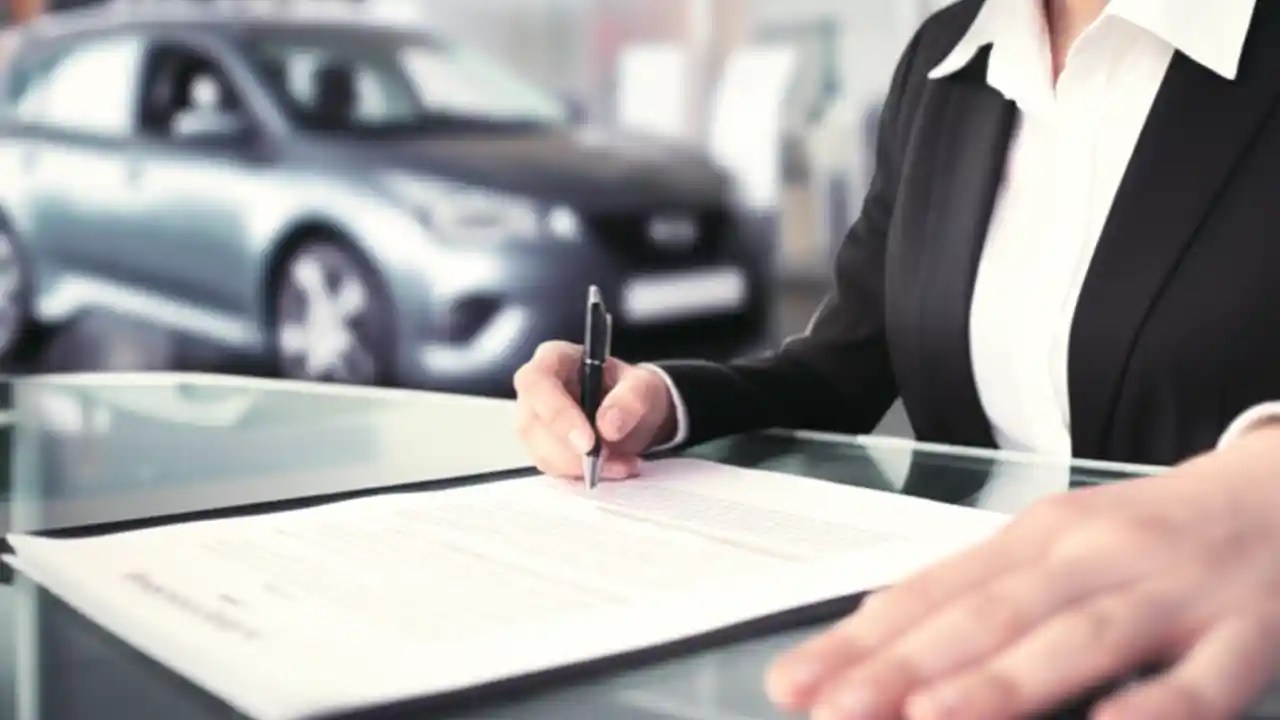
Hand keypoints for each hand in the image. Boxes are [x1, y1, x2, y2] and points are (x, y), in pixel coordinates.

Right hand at [514, 341, 676, 480]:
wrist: (634, 413)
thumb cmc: (631, 390)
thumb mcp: (643, 385)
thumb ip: (631, 398)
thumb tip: (608, 425)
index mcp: (553, 359)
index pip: (537, 383)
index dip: (558, 414)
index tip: (588, 443)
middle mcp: (535, 390)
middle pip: (532, 425)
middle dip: (572, 452)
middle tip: (611, 459)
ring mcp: (534, 422)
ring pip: (542, 453)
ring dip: (582, 468)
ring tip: (623, 463)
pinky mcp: (542, 449)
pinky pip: (554, 470)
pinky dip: (584, 476)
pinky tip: (612, 468)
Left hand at [766, 427, 1279, 719]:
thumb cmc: (1151, 533)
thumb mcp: (1058, 546)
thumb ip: (978, 590)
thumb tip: (877, 632)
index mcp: (1039, 538)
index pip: (934, 593)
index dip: (861, 642)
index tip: (795, 682)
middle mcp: (1091, 559)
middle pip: (987, 616)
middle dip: (904, 668)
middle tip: (832, 708)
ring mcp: (1169, 596)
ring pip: (1075, 641)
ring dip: (1000, 681)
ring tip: (928, 716)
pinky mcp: (1245, 637)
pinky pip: (1197, 685)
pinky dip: (1150, 710)